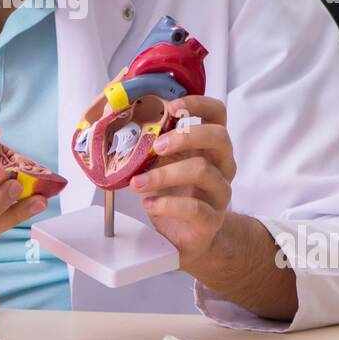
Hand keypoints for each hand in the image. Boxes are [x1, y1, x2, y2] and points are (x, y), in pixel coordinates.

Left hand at [127, 96, 235, 268]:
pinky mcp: (212, 218)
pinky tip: (149, 204)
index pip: (217, 113)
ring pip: (203, 171)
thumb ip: (150, 142)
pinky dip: (166, 205)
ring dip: (164, 174)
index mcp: (209, 145)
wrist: (184, 235)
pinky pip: (195, 208)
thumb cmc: (172, 192)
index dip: (198, 104)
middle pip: (219, 137)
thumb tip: (117, 118)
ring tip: (137, 182)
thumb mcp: (159, 162)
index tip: (172, 107)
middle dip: (185, 137)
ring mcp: (220, 191)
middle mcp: (222, 164)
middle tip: (156, 146)